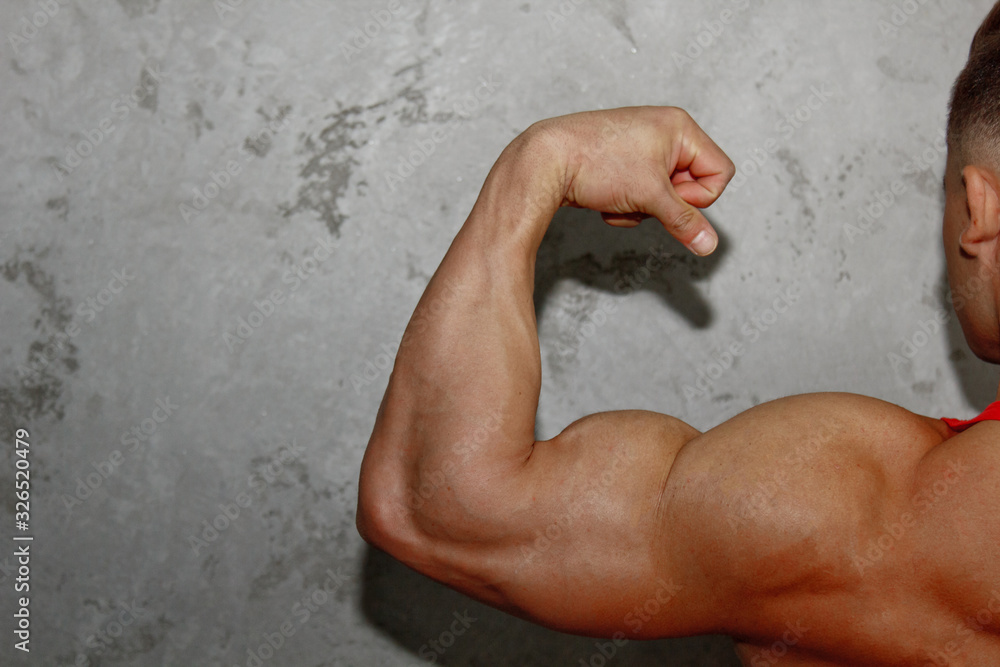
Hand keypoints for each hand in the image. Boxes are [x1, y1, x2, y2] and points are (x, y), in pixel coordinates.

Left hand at [533, 106, 734, 255]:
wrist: (546, 160)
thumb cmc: (597, 163)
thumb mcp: (650, 196)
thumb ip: (685, 222)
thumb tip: (709, 244)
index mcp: (680, 127)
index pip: (719, 172)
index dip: (698, 197)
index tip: (669, 198)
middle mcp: (664, 132)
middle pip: (691, 187)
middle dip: (665, 203)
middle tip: (641, 197)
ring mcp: (641, 148)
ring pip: (664, 196)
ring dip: (643, 208)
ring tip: (618, 197)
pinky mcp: (621, 163)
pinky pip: (641, 195)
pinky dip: (626, 205)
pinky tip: (604, 199)